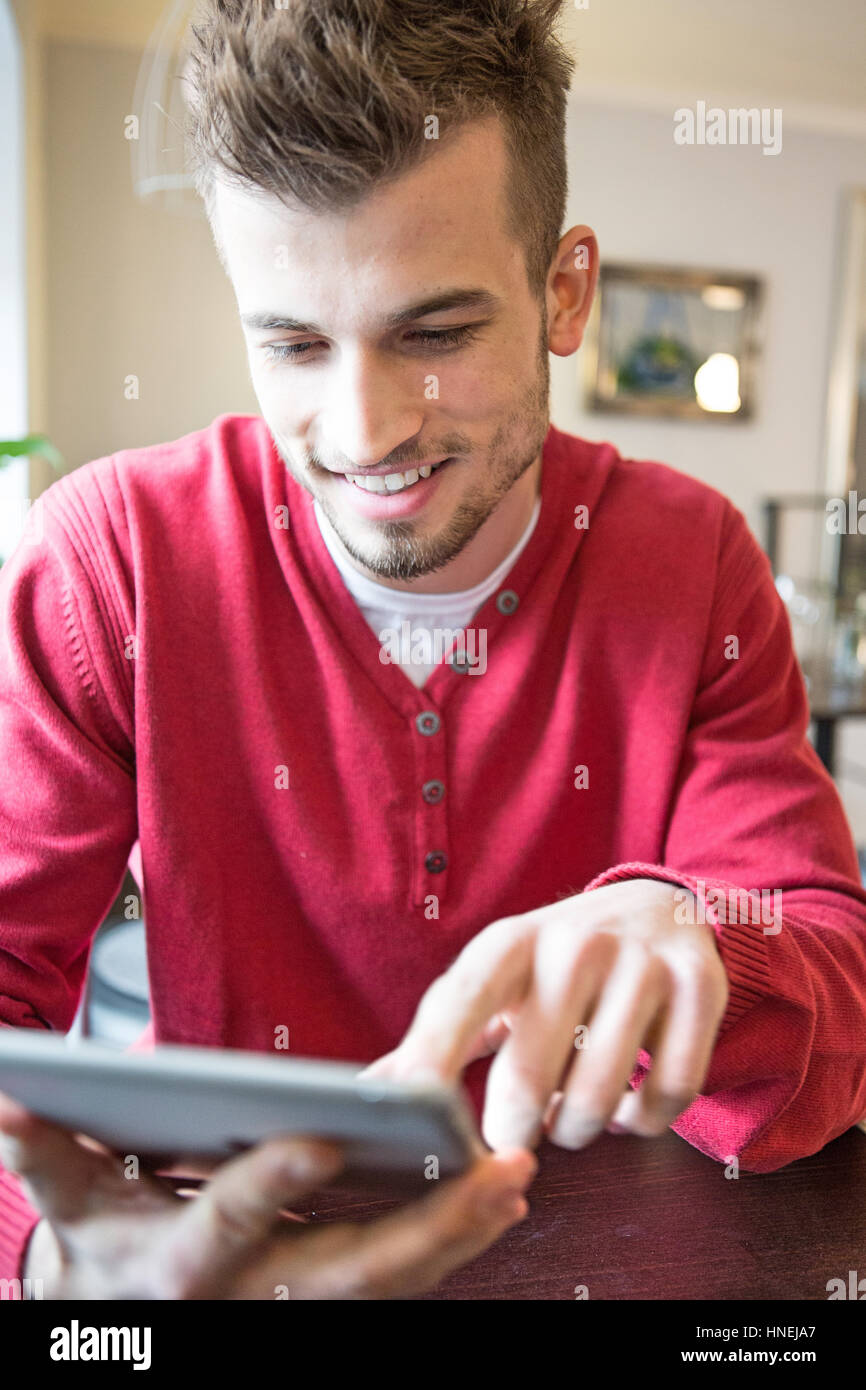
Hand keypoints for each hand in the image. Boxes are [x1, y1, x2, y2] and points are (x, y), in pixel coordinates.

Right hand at [0, 1097, 535, 1299]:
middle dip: (426, 1228)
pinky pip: (396, 1287)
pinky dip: (449, 1248)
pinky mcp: (323, 1308)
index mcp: (181, 1263)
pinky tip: (496, 1206)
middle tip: (496, 1175)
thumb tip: (8, 1103)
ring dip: (459, 1237)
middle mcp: (248, 1298)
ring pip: (388, 1287)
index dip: (269, 1184)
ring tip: (516, 1182)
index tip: (323, 1140)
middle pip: (344, 1271)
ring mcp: (292, 1311)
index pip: (227, 1221)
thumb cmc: (100, 1245)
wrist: (121, 1324)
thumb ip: (46, 1153)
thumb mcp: (69, 1201)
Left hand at [363, 878, 728, 1151]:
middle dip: (514, 1132)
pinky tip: (629, 1101)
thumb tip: (373, 1093)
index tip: (412, 1118)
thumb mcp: (497, 978)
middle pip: (527, 1079)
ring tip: (572, 1111)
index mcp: (510, 941)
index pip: (460, 1001)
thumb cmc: (558, 960)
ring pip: (597, 1102)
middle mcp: (575, 944)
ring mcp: (642, 964)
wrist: (660, 905)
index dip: (431, 1060)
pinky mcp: (701, 988)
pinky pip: (667, 1097)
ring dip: (579, 1129)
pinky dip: (643, 1121)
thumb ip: (437, 1036)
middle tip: (517, 1135)